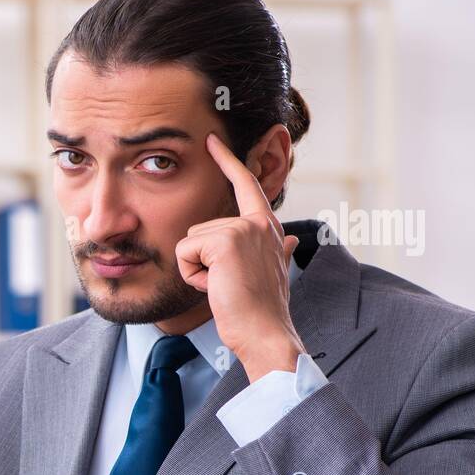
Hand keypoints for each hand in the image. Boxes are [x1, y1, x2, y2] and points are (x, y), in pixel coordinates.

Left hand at [175, 132, 305, 382]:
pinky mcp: (225, 242)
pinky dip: (192, 276)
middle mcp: (257, 222)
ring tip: (224, 287)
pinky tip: (215, 288)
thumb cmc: (263, 309)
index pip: (245, 185)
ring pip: (189, 243)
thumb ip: (277, 250)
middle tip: (227, 284)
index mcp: (267, 227)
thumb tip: (290, 240)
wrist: (266, 334)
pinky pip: (184, 254)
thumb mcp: (274, 271)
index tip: (212, 140)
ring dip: (197, 271)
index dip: (227, 161)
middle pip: (198, 230)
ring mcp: (242, 229)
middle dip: (201, 262)